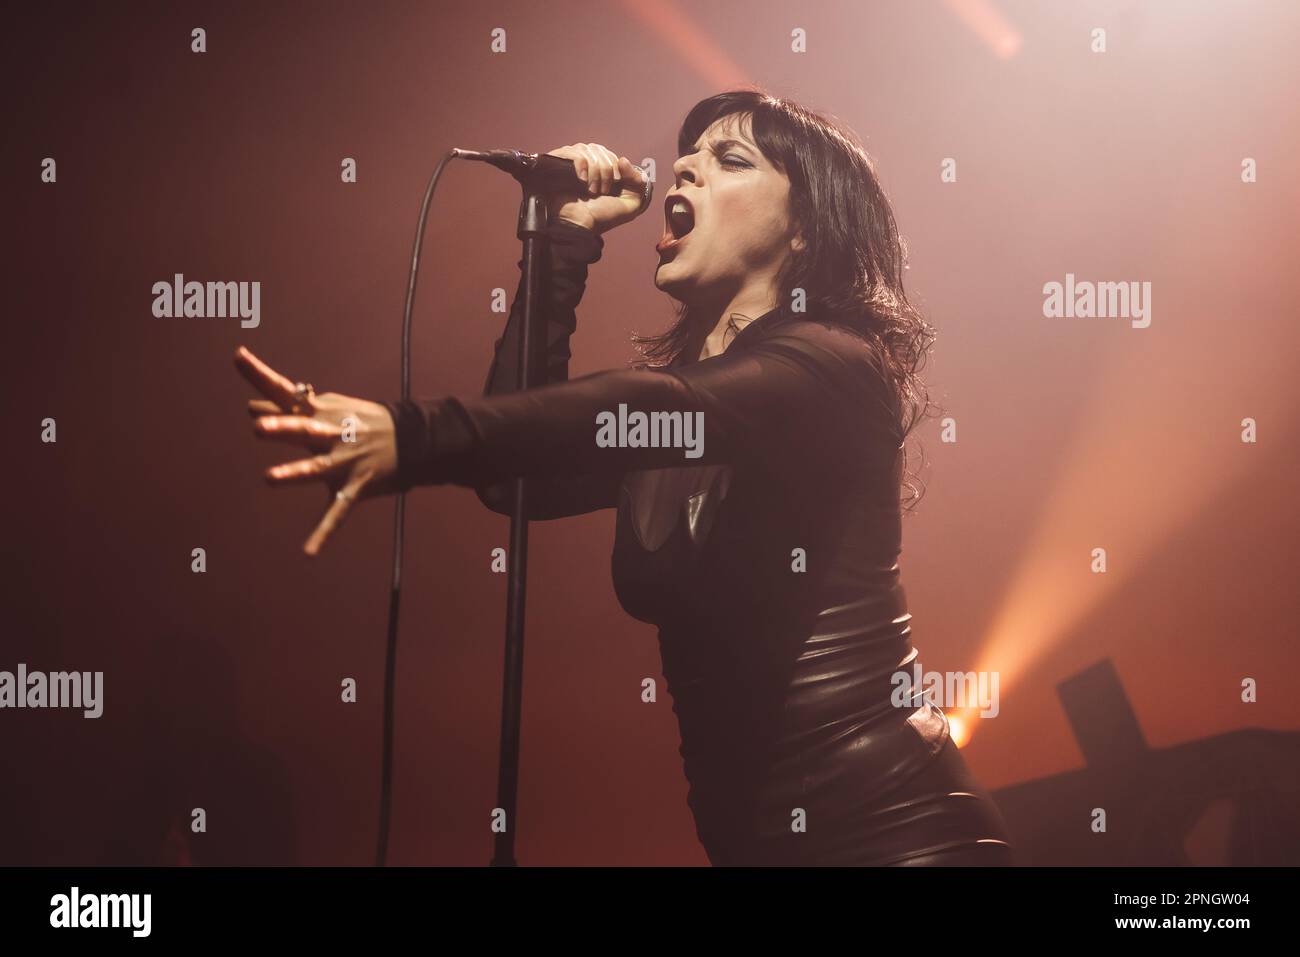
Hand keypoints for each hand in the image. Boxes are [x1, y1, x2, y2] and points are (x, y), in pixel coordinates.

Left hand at [234, 345, 398, 556]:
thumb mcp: (329, 408)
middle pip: (302, 430)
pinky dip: (323, 533)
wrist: (412, 439)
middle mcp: (330, 434)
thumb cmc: (360, 421)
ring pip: (316, 467)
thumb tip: (250, 405)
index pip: (284, 391)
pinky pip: (337, 512)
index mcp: (320, 412)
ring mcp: (344, 461)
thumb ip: (288, 409)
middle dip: (281, 428)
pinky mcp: (356, 487)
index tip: (237, 356)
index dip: (259, 375)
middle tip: (258, 427)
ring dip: (294, 472)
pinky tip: (308, 552)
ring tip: (269, 478)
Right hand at [545, 143, 650, 234]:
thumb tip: (623, 159)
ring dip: (595, 171)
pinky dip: (582, 165)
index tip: (612, 187)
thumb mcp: (630, 204)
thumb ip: (638, 183)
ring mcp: (571, 163)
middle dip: (606, 171)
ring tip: (590, 190)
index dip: (616, 168)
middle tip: (601, 191)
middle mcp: (586, 165)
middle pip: (601, 150)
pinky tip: (582, 179)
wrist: (578, 225)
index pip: (612, 156)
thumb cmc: (600, 217)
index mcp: (602, 172)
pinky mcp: (558, 163)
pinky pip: (574, 151)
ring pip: (588, 150)